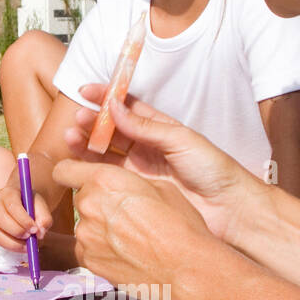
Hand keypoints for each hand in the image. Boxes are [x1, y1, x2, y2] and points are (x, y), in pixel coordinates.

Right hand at [0, 177, 51, 253]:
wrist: (21, 203)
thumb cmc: (31, 205)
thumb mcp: (42, 208)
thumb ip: (44, 219)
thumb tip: (40, 233)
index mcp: (8, 192)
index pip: (12, 206)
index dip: (23, 219)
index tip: (35, 229)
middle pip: (0, 218)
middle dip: (17, 231)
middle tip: (30, 238)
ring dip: (13, 242)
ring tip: (27, 245)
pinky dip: (9, 246)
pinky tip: (20, 246)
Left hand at [51, 157, 220, 292]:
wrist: (186, 268)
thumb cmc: (180, 225)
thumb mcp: (159, 186)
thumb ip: (126, 181)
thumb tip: (116, 184)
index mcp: (104, 180)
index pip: (64, 169)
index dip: (72, 174)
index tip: (80, 179)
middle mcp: (88, 205)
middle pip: (79, 198)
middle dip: (95, 203)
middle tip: (122, 213)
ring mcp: (85, 235)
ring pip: (85, 225)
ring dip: (99, 227)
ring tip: (129, 238)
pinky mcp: (87, 260)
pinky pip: (87, 248)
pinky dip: (100, 249)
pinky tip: (125, 253)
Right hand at [60, 84, 268, 246]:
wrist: (228, 209)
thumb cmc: (213, 170)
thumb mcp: (180, 139)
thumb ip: (145, 126)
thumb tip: (114, 106)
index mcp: (159, 128)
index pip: (127, 107)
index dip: (106, 97)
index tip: (86, 90)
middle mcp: (146, 147)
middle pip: (111, 130)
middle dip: (91, 122)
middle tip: (77, 118)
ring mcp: (139, 169)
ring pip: (105, 152)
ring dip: (86, 143)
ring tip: (71, 136)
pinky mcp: (135, 191)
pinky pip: (108, 176)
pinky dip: (91, 168)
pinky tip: (79, 161)